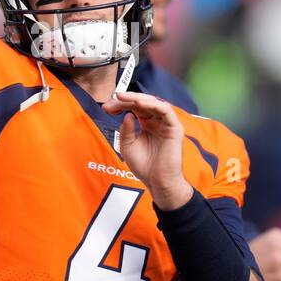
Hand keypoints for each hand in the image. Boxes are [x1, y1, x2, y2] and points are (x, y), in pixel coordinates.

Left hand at [102, 90, 192, 209]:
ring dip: (137, 98)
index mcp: (146, 124)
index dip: (120, 105)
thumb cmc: (145, 166)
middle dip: (126, 100)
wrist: (158, 182)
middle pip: (142, 103)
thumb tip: (128, 114)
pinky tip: (138, 104)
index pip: (134, 108)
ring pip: (154, 102)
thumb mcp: (128, 146)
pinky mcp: (174, 127)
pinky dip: (152, 104)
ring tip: (122, 98)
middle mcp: (157, 121)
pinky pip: (165, 110)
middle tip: (113, 99)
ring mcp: (166, 123)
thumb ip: (126, 130)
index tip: (106, 108)